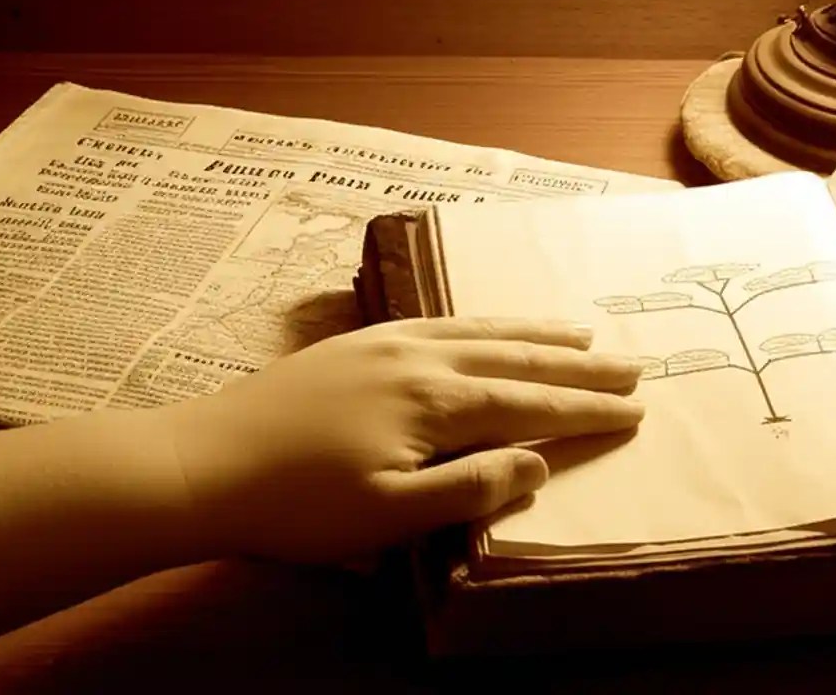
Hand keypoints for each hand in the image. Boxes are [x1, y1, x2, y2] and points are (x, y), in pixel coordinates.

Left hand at [162, 316, 644, 563]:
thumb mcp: (388, 515)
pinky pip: (439, 320)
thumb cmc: (297, 505)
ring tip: (578, 332)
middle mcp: (419, 357)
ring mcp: (384, 342)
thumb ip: (469, 487)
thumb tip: (537, 463)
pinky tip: (484, 325)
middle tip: (632, 362)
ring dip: (534, 332)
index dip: (585, 409)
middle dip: (577, 364)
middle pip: (515, 357)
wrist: (200, 463)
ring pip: (479, 330)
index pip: (530, 403)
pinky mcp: (355, 342)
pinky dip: (479, 321)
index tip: (635, 409)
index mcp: (434, 401)